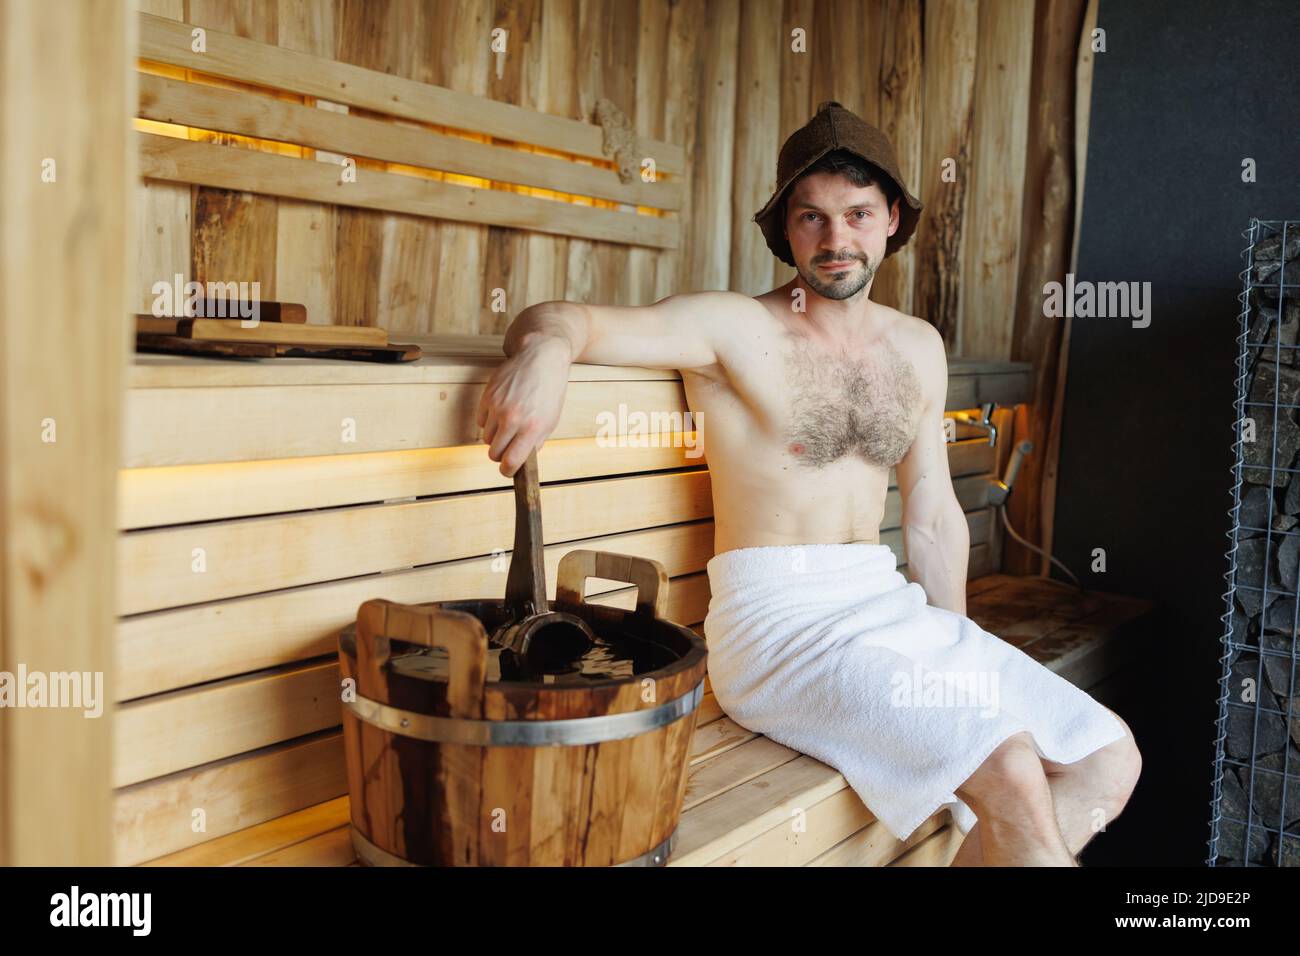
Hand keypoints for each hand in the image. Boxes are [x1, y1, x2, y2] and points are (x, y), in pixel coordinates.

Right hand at [476, 337, 570, 476]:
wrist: (541, 357)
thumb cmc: (549, 391)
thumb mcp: (551, 420)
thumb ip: (536, 442)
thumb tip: (520, 460)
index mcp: (532, 428)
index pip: (511, 462)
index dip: (507, 471)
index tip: (508, 470)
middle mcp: (513, 419)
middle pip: (494, 453)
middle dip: (500, 455)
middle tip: (506, 448)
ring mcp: (498, 407)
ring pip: (486, 438)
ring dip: (494, 437)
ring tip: (507, 425)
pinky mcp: (487, 396)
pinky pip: (480, 421)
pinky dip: (488, 421)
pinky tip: (500, 411)